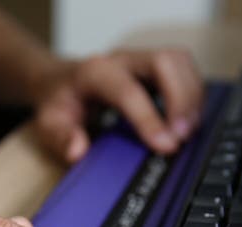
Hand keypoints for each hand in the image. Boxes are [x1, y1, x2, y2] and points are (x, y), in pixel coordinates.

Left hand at [34, 49, 203, 161]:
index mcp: (95, 72)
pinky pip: (185, 72)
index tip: (166, 146)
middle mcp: (123, 60)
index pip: (128, 91)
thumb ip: (60, 138)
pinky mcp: (156, 69)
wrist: (62, 83)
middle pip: (164, 62)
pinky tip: (187, 122)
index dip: (150, 119)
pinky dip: (193, 96)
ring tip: (188, 131)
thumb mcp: (48, 125)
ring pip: (180, 63)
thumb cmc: (60, 104)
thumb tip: (78, 151)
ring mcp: (142, 61)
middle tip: (182, 136)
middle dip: (180, 99)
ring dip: (192, 97)